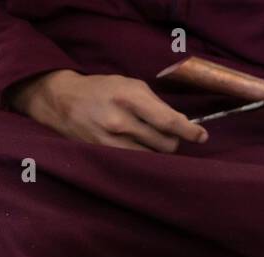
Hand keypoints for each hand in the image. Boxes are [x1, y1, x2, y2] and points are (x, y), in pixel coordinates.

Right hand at [9, 70, 207, 150]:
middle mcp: (119, 121)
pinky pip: (137, 163)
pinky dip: (144, 158)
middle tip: (164, 133)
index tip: (202, 137)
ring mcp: (110, 141)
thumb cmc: (103, 90)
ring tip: (146, 137)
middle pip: (166, 145)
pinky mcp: (104, 155)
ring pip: (154, 157)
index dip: (189, 132)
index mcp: (129, 97)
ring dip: (157, 150)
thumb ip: (159, 105)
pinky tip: (138, 147)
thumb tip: (186, 126)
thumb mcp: (131, 85)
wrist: (61, 100)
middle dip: (172, 140)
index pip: (168, 122)